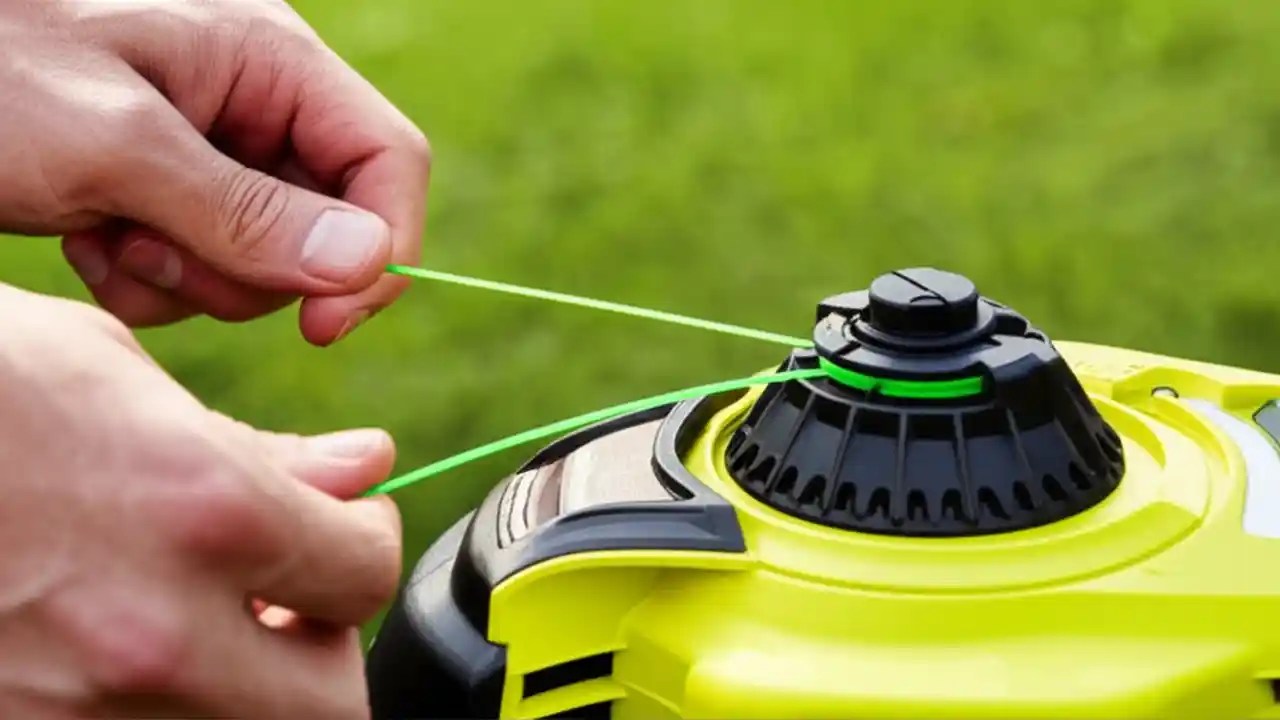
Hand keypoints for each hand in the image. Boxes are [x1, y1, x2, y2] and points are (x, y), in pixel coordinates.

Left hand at [0, 0, 429, 344]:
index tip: (326, 325)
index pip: (389, 159)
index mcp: (268, 59)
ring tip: (102, 233)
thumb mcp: (114, 145)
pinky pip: (203, 266)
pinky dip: (148, 275)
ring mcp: (210, 147)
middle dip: (247, 268)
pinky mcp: (166, 188)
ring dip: (186, 275)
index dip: (381, 248)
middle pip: (327, 223)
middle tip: (152, 250)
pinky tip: (83, 236)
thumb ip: (246, 210)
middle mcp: (253, 101)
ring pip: (262, 259)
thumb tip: (368, 263)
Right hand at [0, 285, 401, 718]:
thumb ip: (259, 447)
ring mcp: (74, 708)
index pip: (366, 575)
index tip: (347, 526)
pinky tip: (120, 643)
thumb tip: (364, 467)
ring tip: (203, 617)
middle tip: (294, 600)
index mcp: (201, 511)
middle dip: (325, 649)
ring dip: (246, 685)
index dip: (367, 544)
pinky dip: (157, 703)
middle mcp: (152, 634)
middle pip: (329, 705)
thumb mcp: (111, 377)